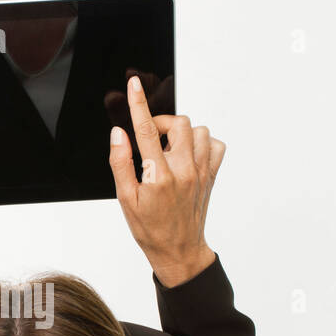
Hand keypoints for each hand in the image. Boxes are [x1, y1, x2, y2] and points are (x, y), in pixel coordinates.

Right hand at [109, 75, 224, 287]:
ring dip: (181, 132)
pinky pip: (215, 144)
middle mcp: (184, 171)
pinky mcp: (212, 176)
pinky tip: (188, 154)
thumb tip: (119, 134)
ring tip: (168, 149)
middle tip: (149, 138)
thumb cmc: (149, 228)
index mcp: (158, 177)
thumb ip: (120, 163)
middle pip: (179, 122)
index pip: (146, 130)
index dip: (138, 103)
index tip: (134, 85)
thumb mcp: (125, 200)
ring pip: (199, 130)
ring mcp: (202, 172)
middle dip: (161, 123)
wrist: (179, 251)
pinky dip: (203, 143)